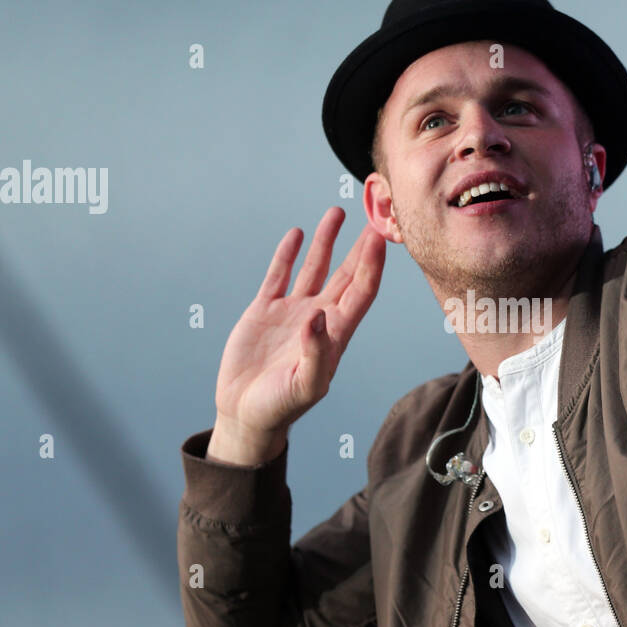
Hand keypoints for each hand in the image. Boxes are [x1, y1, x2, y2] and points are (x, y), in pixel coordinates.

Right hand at [212, 207, 384, 456]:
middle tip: (374, 217)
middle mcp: (319, 317)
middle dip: (360, 247)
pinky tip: (296, 233)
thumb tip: (319, 315)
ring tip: (337, 212)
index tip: (379, 238)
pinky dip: (287, 254)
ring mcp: (292, 311)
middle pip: (346, 274)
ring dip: (326, 241)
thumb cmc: (281, 406)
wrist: (246, 413)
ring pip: (315, 267)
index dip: (372, 265)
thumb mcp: (304, 386)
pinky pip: (279, 275)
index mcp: (336, 334)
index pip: (361, 292)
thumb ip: (315, 353)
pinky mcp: (265, 310)